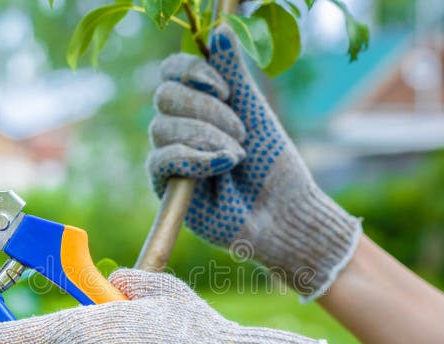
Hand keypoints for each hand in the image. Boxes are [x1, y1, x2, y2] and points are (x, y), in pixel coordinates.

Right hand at [148, 27, 361, 297]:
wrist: (283, 212)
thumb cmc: (273, 165)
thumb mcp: (255, 111)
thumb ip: (235, 74)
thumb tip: (218, 30)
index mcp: (202, 105)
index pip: (172, 72)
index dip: (191, 70)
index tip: (224, 87)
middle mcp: (182, 127)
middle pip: (165, 96)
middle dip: (206, 110)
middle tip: (242, 132)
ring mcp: (173, 156)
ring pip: (161, 127)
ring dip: (205, 136)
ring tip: (237, 155)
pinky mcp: (168, 186)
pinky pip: (160, 160)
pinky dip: (192, 158)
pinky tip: (222, 166)